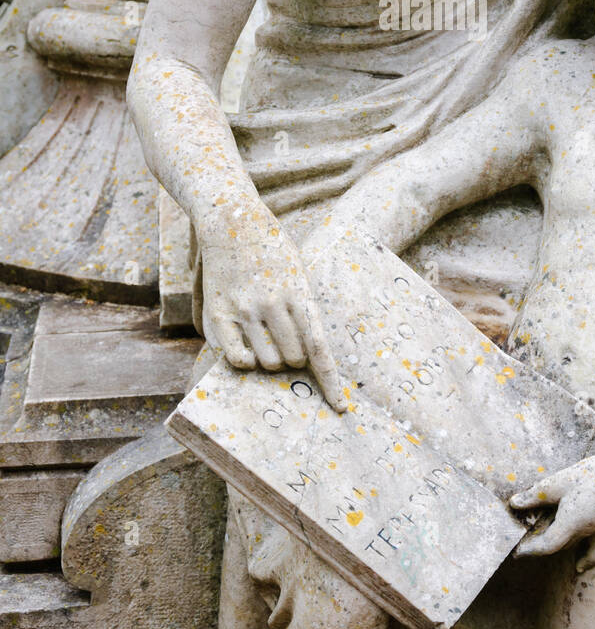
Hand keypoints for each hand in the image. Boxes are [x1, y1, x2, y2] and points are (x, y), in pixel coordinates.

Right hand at [198, 201, 342, 409]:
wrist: (232, 221)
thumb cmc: (272, 250)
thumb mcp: (298, 274)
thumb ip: (303, 312)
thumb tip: (306, 358)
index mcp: (298, 292)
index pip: (319, 348)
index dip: (330, 381)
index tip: (340, 407)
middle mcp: (271, 303)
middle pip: (293, 359)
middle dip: (295, 357)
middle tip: (287, 336)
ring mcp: (243, 310)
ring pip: (267, 362)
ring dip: (271, 358)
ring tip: (266, 333)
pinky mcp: (219, 314)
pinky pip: (237, 359)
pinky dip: (246, 361)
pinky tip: (247, 345)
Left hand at [510, 454, 594, 556]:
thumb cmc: (594, 477)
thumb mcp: (559, 483)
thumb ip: (536, 495)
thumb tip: (514, 503)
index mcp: (570, 525)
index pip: (545, 546)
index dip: (529, 550)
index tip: (516, 552)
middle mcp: (584, 532)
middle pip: (557, 547)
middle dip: (538, 548)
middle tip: (521, 545)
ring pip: (572, 547)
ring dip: (556, 547)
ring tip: (541, 545)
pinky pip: (593, 549)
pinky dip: (585, 559)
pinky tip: (580, 565)